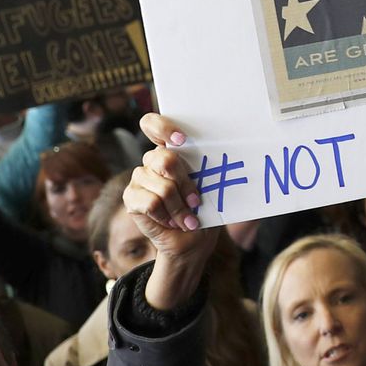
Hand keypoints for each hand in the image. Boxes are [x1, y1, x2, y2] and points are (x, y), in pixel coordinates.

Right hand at [127, 112, 218, 309]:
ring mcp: (139, 179)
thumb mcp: (211, 185)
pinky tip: (173, 222)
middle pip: (164, 158)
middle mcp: (151, 161)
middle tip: (197, 201)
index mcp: (170, 150)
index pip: (153, 125)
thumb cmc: (205, 209)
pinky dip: (167, 215)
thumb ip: (209, 168)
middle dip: (185, 182)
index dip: (163, 128)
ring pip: (162, 186)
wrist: (193, 241)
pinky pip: (150, 203)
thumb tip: (234, 153)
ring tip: (188, 219)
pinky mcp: (131, 199)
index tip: (182, 140)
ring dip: (180, 207)